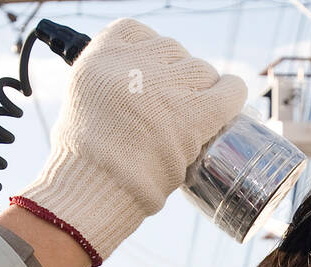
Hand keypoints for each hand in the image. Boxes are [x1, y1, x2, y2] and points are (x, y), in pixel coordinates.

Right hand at [13, 18, 246, 262]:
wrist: (93, 191)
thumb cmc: (82, 160)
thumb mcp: (80, 104)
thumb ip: (103, 82)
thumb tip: (128, 80)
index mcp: (103, 54)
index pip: (137, 32)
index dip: (147, 55)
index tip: (147, 77)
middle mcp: (138, 61)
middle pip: (173, 52)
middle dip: (174, 78)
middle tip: (166, 111)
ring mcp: (169, 85)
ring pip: (201, 71)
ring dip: (200, 92)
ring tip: (187, 122)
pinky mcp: (197, 112)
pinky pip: (230, 90)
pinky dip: (231, 97)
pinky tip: (225, 109)